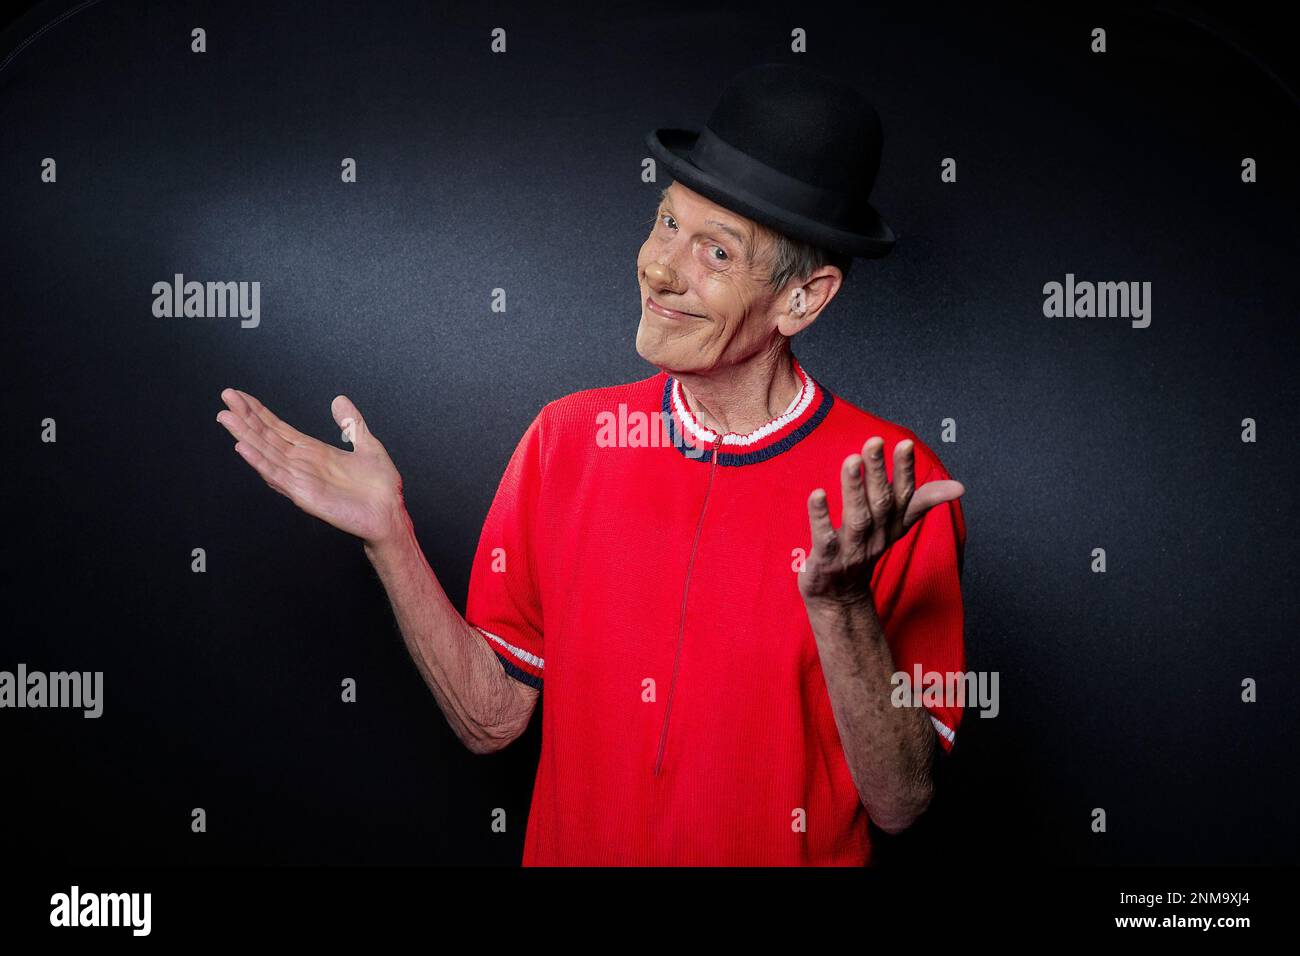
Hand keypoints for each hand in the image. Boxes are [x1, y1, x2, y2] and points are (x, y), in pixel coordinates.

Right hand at [216, 389, 406, 546]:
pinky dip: (260, 462)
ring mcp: (300, 479)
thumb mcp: (367, 445)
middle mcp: (302, 464)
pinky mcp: (304, 494)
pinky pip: (278, 476)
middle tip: (227, 397)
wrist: (390, 514)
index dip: (259, 412)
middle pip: (267, 437)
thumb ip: (351, 423)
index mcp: (314, 452)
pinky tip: (244, 448)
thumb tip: (339, 400)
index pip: (279, 428)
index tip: (241, 397)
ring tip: (227, 418)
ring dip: (245, 436)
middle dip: (246, 418)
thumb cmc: (380, 488)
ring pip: (266, 453)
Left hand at [798, 437, 964, 609]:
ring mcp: (851, 551)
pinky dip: (821, 517)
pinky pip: (825, 539)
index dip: (905, 471)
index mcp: (892, 526)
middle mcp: (876, 538)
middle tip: (874, 441)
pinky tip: (817, 494)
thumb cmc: (865, 551)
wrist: (839, 598)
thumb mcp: (895, 526)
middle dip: (878, 472)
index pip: (903, 496)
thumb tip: (959, 486)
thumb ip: (921, 501)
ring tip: (852, 461)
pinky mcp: (827, 562)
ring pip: (857, 519)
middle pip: (880, 503)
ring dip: (854, 489)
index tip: (905, 444)